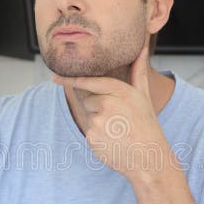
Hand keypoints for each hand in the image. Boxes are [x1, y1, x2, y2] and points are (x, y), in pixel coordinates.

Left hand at [51, 44, 171, 184]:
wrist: (149, 157)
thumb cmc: (147, 125)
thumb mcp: (144, 95)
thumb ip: (138, 69)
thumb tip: (142, 45)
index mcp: (119, 91)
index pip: (89, 82)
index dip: (70, 80)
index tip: (55, 78)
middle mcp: (107, 104)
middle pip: (88, 100)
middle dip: (98, 107)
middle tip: (118, 119)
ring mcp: (98, 122)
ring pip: (88, 116)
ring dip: (98, 122)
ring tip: (117, 130)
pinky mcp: (92, 138)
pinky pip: (87, 131)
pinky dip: (97, 136)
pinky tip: (112, 140)